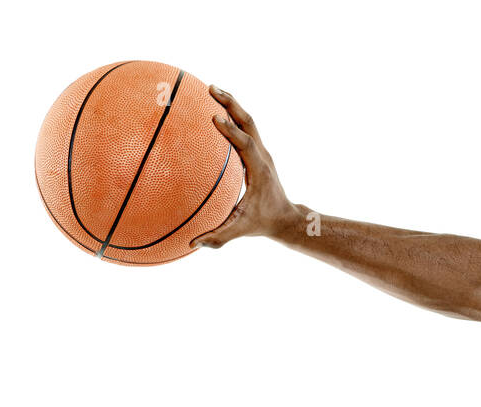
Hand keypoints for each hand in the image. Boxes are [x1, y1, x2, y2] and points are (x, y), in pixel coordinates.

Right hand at [190, 86, 297, 248]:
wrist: (287, 219)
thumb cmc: (263, 223)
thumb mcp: (242, 229)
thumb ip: (219, 237)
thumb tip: (193, 244)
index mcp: (259, 170)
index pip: (246, 145)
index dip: (232, 131)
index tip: (215, 118)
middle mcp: (262, 156)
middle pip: (249, 122)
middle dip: (231, 104)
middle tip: (210, 88)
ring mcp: (261, 152)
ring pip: (248, 121)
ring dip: (231, 103)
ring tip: (211, 88)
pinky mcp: (257, 152)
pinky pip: (243, 128)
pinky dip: (231, 114)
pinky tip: (213, 106)